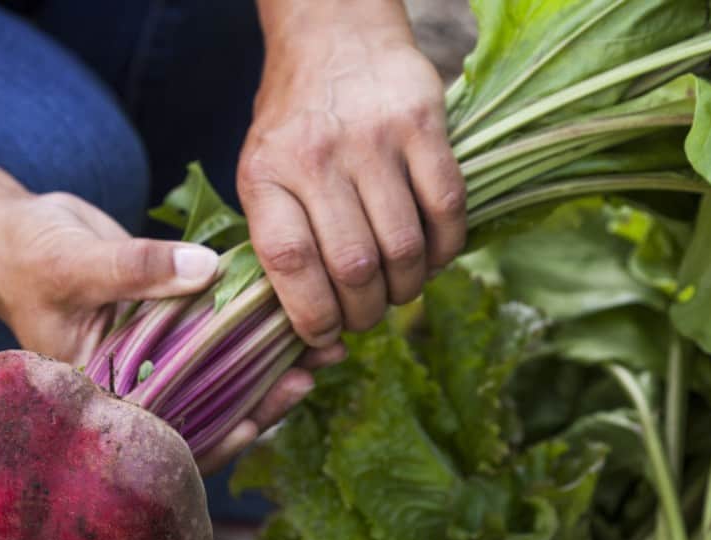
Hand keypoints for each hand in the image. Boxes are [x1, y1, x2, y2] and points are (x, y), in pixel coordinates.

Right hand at [0, 134, 332, 470]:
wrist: (15, 232)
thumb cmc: (26, 254)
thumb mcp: (72, 260)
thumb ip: (137, 266)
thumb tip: (208, 270)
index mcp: (99, 397)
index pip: (161, 439)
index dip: (209, 442)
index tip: (253, 425)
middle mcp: (130, 389)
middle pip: (202, 418)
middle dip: (257, 406)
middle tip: (306, 381)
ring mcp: (152, 363)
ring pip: (218, 386)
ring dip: (269, 375)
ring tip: (322, 356)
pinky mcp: (170, 334)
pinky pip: (217, 348)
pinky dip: (254, 341)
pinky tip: (297, 331)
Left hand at [240, 0, 468, 347]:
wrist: (333, 34)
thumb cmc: (295, 124)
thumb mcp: (263, 173)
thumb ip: (279, 238)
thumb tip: (310, 325)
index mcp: (265, 175)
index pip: (290, 263)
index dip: (312, 314)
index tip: (323, 334)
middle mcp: (316, 156)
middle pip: (354, 265)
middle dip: (365, 312)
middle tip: (367, 317)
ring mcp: (373, 138)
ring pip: (403, 246)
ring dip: (406, 288)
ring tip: (399, 291)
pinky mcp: (423, 124)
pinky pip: (447, 209)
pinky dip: (445, 250)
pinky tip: (432, 257)